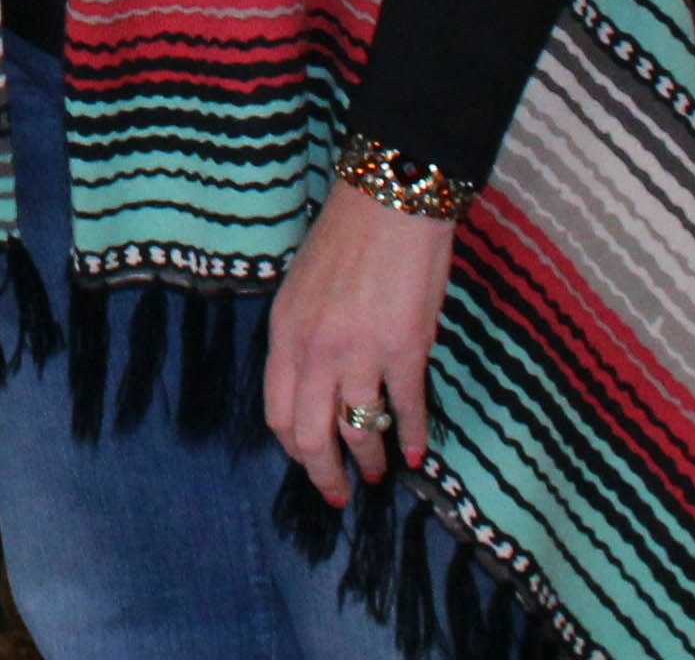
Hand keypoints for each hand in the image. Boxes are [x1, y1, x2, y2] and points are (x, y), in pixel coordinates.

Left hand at [264, 181, 457, 502]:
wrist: (389, 202)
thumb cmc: (344, 237)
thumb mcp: (299, 288)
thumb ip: (300, 338)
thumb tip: (310, 383)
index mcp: (284, 335)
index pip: (276, 413)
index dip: (293, 448)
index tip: (307, 463)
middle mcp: (316, 352)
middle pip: (310, 436)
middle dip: (325, 474)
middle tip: (339, 493)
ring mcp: (361, 354)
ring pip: (359, 431)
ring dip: (370, 460)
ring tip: (379, 473)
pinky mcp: (406, 350)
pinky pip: (407, 408)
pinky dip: (414, 437)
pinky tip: (419, 453)